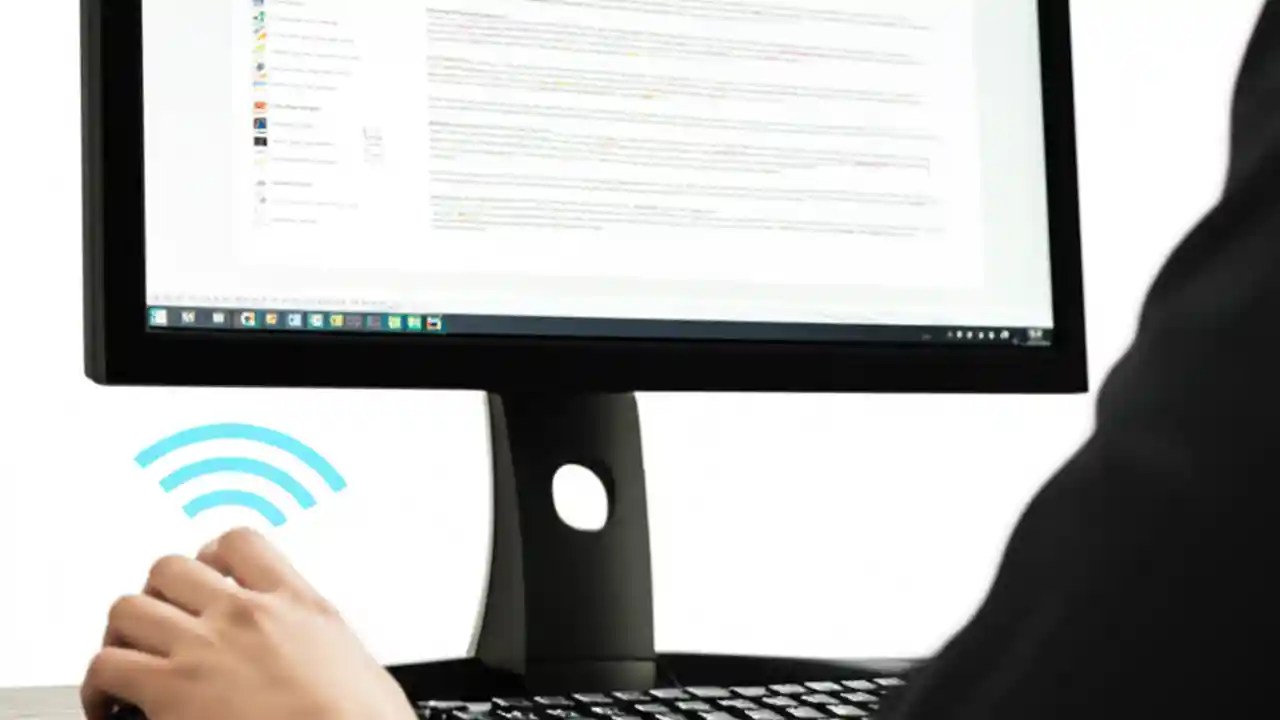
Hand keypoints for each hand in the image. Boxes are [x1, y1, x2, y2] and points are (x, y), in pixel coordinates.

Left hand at [81, 528, 415, 719]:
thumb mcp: (354, 660)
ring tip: (127, 656)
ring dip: (122, 633)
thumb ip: (319, 644)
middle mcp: (246, 614)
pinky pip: (107, 667)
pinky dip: (99, 686)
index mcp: (298, 604)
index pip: (239, 543)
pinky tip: (109, 703)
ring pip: (128, 609)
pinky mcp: (172, 689)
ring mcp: (205, 648)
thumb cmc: (364, 719)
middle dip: (158, 593)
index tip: (207, 570)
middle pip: (170, 569)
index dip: (211, 554)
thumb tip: (318, 660)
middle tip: (160, 619)